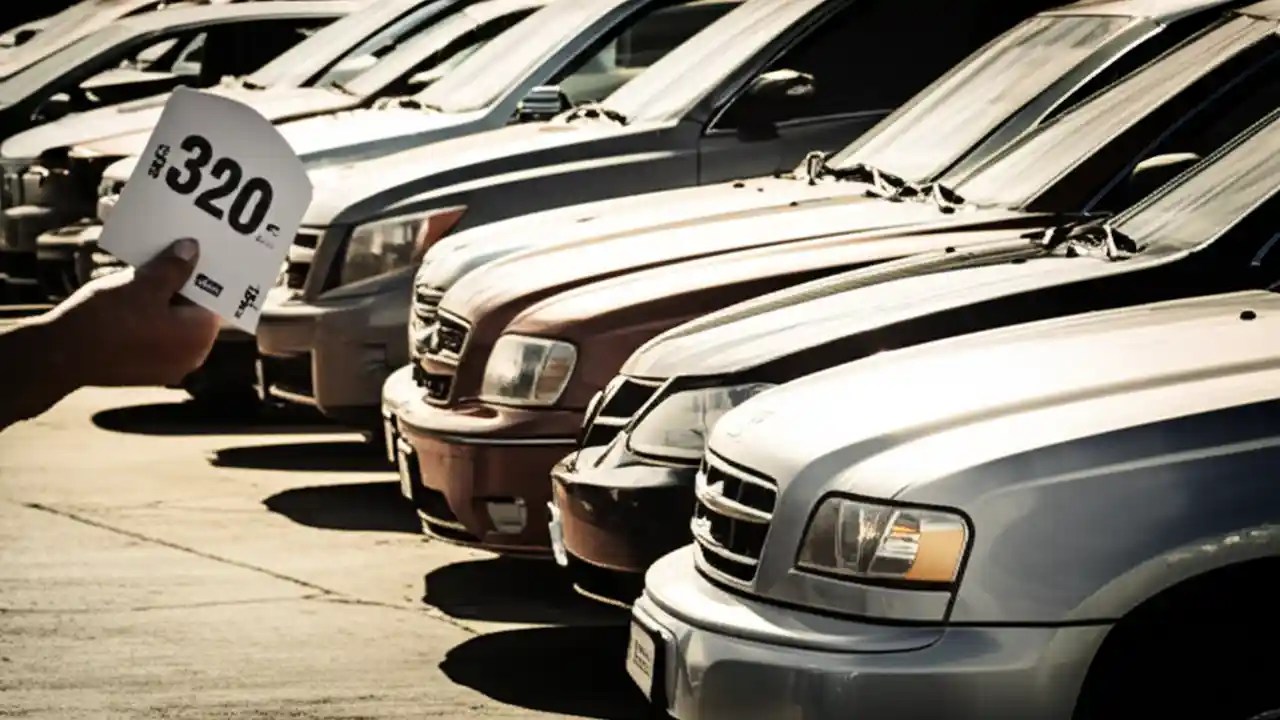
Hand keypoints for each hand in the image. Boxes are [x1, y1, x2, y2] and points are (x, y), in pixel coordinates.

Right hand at [39, 238, 219, 387]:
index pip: (214, 300)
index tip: (195, 254)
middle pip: (194, 313)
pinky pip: (156, 337)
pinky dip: (149, 318)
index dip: (204, 275)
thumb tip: (192, 249)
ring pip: (173, 324)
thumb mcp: (143, 285)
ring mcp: (168, 368)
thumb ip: (174, 268)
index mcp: (199, 339)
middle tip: (169, 257)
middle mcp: (191, 358)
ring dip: (162, 301)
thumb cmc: (107, 319)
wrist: (60, 355)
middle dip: (181, 286)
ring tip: (147, 275)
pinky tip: (132, 299)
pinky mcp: (145, 370)